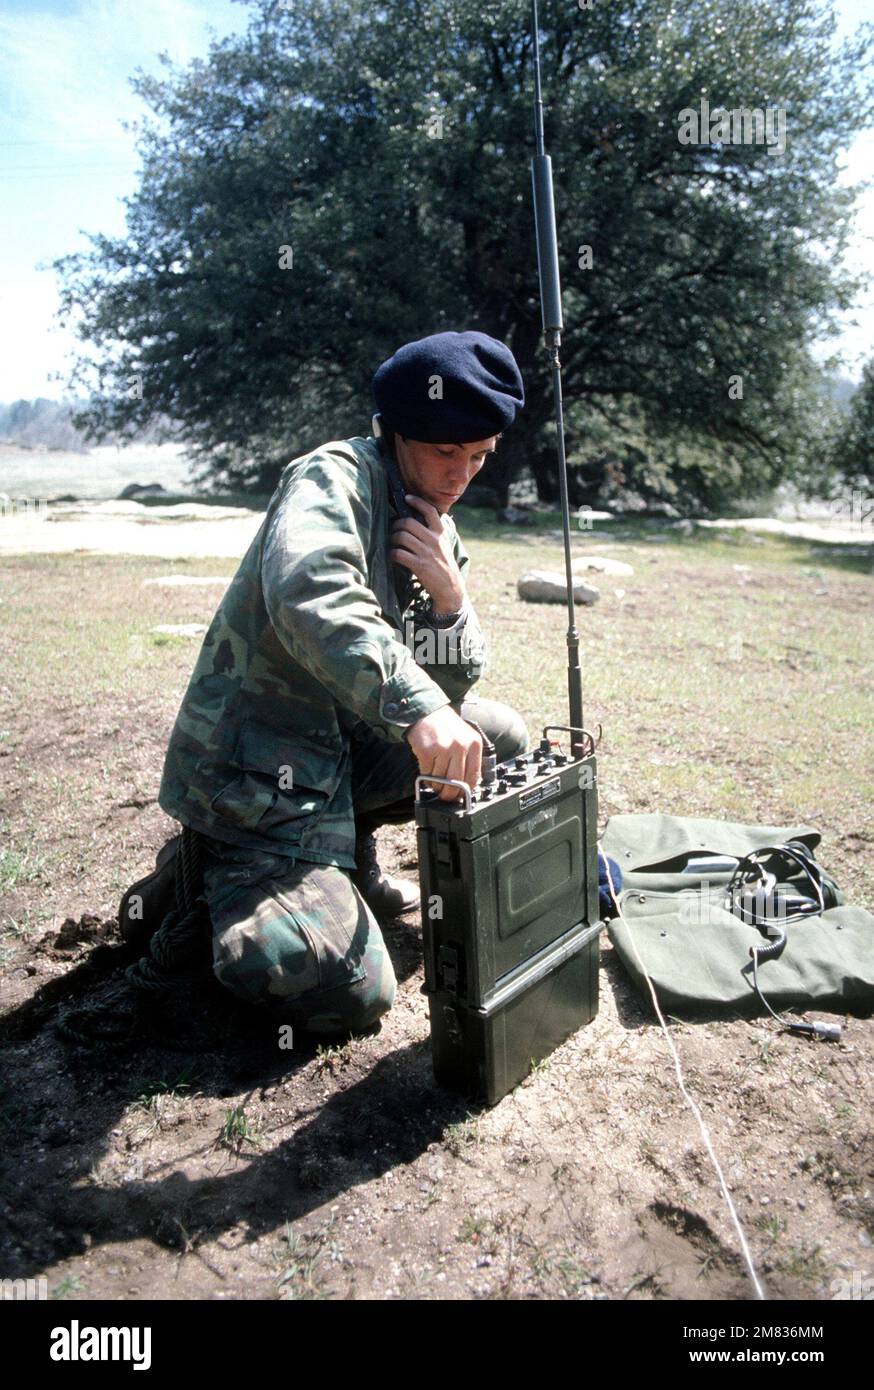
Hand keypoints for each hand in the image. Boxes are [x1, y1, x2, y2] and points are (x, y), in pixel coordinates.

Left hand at [389, 495, 464, 611]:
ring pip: (401, 536)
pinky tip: (394, 557)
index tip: (407, 498)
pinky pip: (399, 554)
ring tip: (393, 544)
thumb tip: (417, 522)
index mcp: (441, 534)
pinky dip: (393, 554)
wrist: (451, 589)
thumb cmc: (445, 566)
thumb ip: (434, 534)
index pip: (430, 511)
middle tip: (394, 530)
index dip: (417, 502)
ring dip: (393, 539)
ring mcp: (427, 553)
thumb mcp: (444, 546)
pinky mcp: (419, 566)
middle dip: (396, 525)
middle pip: (408, 522)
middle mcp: (434, 540)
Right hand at [405, 705, 481, 802]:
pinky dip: (425, 777)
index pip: (473, 776)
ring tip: (434, 782)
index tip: (461, 796)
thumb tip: (466, 786)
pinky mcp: (427, 751)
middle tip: (445, 796)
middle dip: (450, 794)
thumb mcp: (465, 738)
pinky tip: (426, 772)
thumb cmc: (446, 727)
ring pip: (440, 779)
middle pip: (456, 782)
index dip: (466, 790)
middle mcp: (461, 746)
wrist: (427, 713)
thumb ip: (469, 758)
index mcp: (474, 744)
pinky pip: (427, 773)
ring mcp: (444, 748)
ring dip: (436, 785)